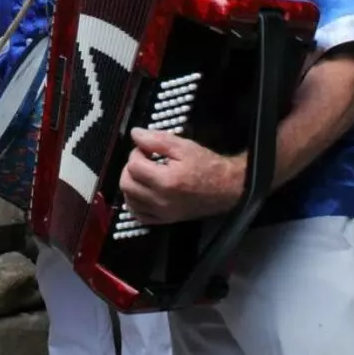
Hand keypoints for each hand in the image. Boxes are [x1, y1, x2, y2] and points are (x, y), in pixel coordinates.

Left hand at [119, 128, 243, 224]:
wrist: (227, 188)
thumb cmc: (208, 166)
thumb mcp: (184, 146)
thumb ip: (156, 140)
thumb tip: (135, 134)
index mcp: (167, 181)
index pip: (134, 166)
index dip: (136, 152)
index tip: (145, 148)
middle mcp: (162, 200)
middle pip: (126, 184)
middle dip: (130, 168)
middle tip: (143, 160)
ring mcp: (163, 213)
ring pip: (129, 200)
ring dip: (131, 184)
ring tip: (144, 174)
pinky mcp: (165, 220)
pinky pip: (139, 215)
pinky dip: (136, 203)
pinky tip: (143, 192)